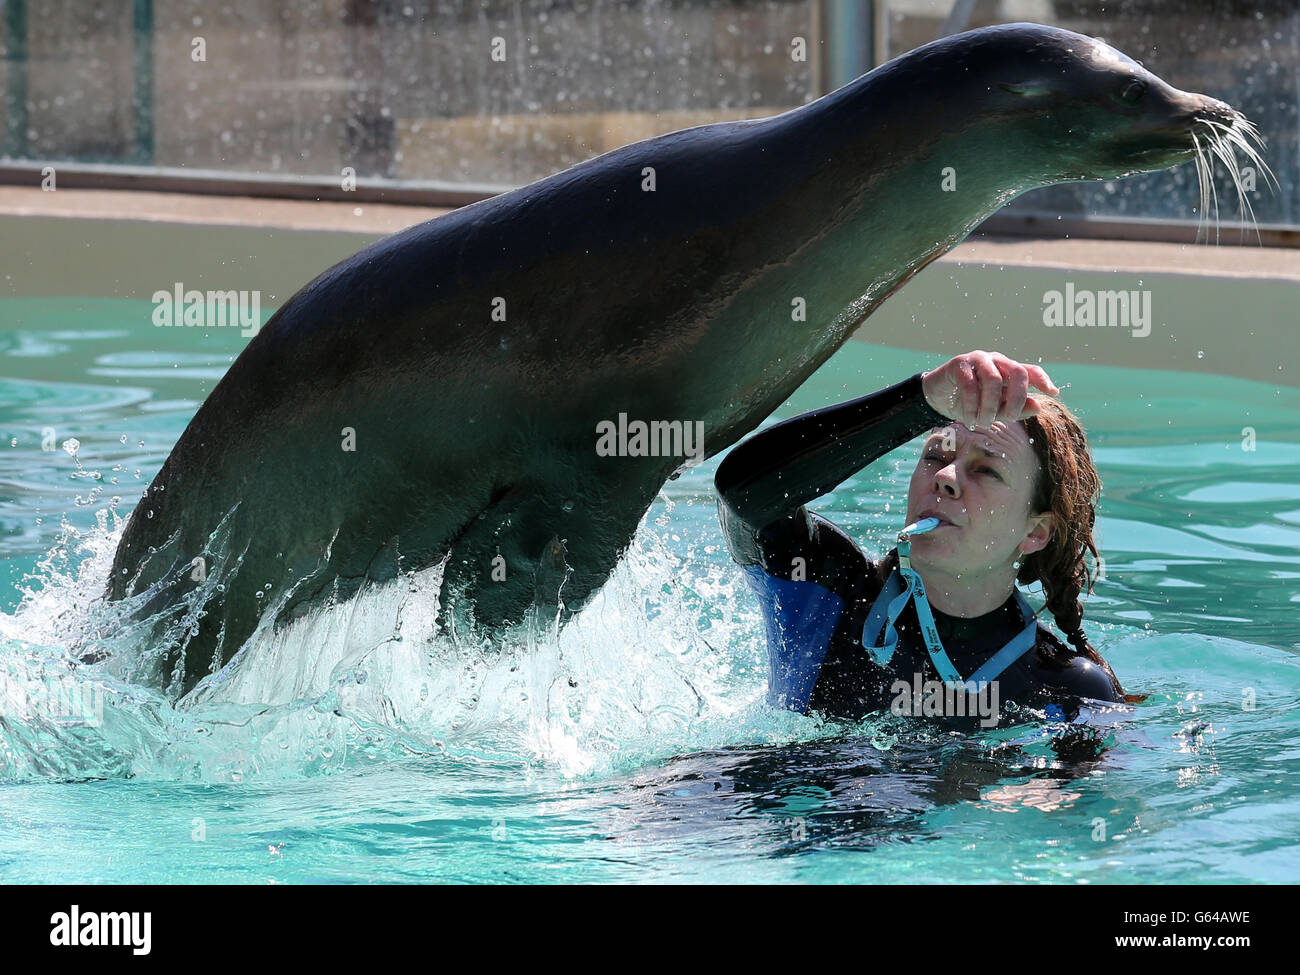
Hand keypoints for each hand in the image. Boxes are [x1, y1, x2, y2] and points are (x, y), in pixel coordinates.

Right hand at [921, 350, 1059, 429]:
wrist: (937, 397)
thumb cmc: (969, 403)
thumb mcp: (995, 410)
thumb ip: (1015, 409)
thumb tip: (1038, 407)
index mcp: (1007, 369)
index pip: (1030, 370)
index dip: (1043, 380)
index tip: (1053, 393)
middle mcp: (996, 361)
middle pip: (1017, 372)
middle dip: (1017, 398)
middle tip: (1010, 418)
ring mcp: (977, 360)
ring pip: (993, 379)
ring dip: (991, 405)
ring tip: (984, 422)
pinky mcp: (958, 364)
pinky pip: (970, 384)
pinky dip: (972, 405)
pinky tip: (970, 420)